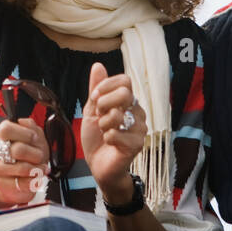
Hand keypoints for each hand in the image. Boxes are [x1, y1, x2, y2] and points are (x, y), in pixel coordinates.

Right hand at [0, 117, 50, 205]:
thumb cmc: (29, 154)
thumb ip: (30, 126)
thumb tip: (24, 122)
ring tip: (40, 168)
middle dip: (35, 154)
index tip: (34, 139)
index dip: (24, 134)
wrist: (24, 175)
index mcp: (1, 134)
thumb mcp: (35, 136)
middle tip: (40, 157)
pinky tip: (35, 178)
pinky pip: (21, 183)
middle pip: (17, 150)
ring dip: (36, 169)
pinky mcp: (1, 183)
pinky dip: (33, 182)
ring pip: (21, 168)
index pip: (6, 130)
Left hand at [82, 62, 146, 201]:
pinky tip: (110, 143)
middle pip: (125, 93)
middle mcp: (138, 111)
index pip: (124, 80)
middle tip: (100, 117)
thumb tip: (98, 65)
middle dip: (103, 105)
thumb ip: (96, 89)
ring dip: (103, 125)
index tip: (95, 99)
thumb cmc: (96, 138)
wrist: (98, 164)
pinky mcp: (138, 144)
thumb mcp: (91, 110)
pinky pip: (115, 134)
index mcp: (128, 101)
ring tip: (105, 133)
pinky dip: (106, 138)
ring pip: (117, 115)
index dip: (105, 87)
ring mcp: (140, 128)